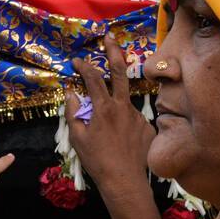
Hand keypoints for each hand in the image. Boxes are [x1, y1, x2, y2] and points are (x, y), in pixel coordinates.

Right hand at [70, 35, 155, 194]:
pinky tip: (122, 144)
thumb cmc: (97, 161)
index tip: (77, 60)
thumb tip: (71, 94)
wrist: (125, 181)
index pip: (92, 79)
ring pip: (124, 103)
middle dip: (113, 51)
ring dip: (115, 109)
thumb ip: (74, 112)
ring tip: (110, 135)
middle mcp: (123, 107)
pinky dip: (125, 127)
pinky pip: (133, 121)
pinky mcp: (148, 127)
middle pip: (119, 71)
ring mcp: (138, 116)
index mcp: (104, 109)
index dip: (83, 66)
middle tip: (109, 36)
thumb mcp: (78, 138)